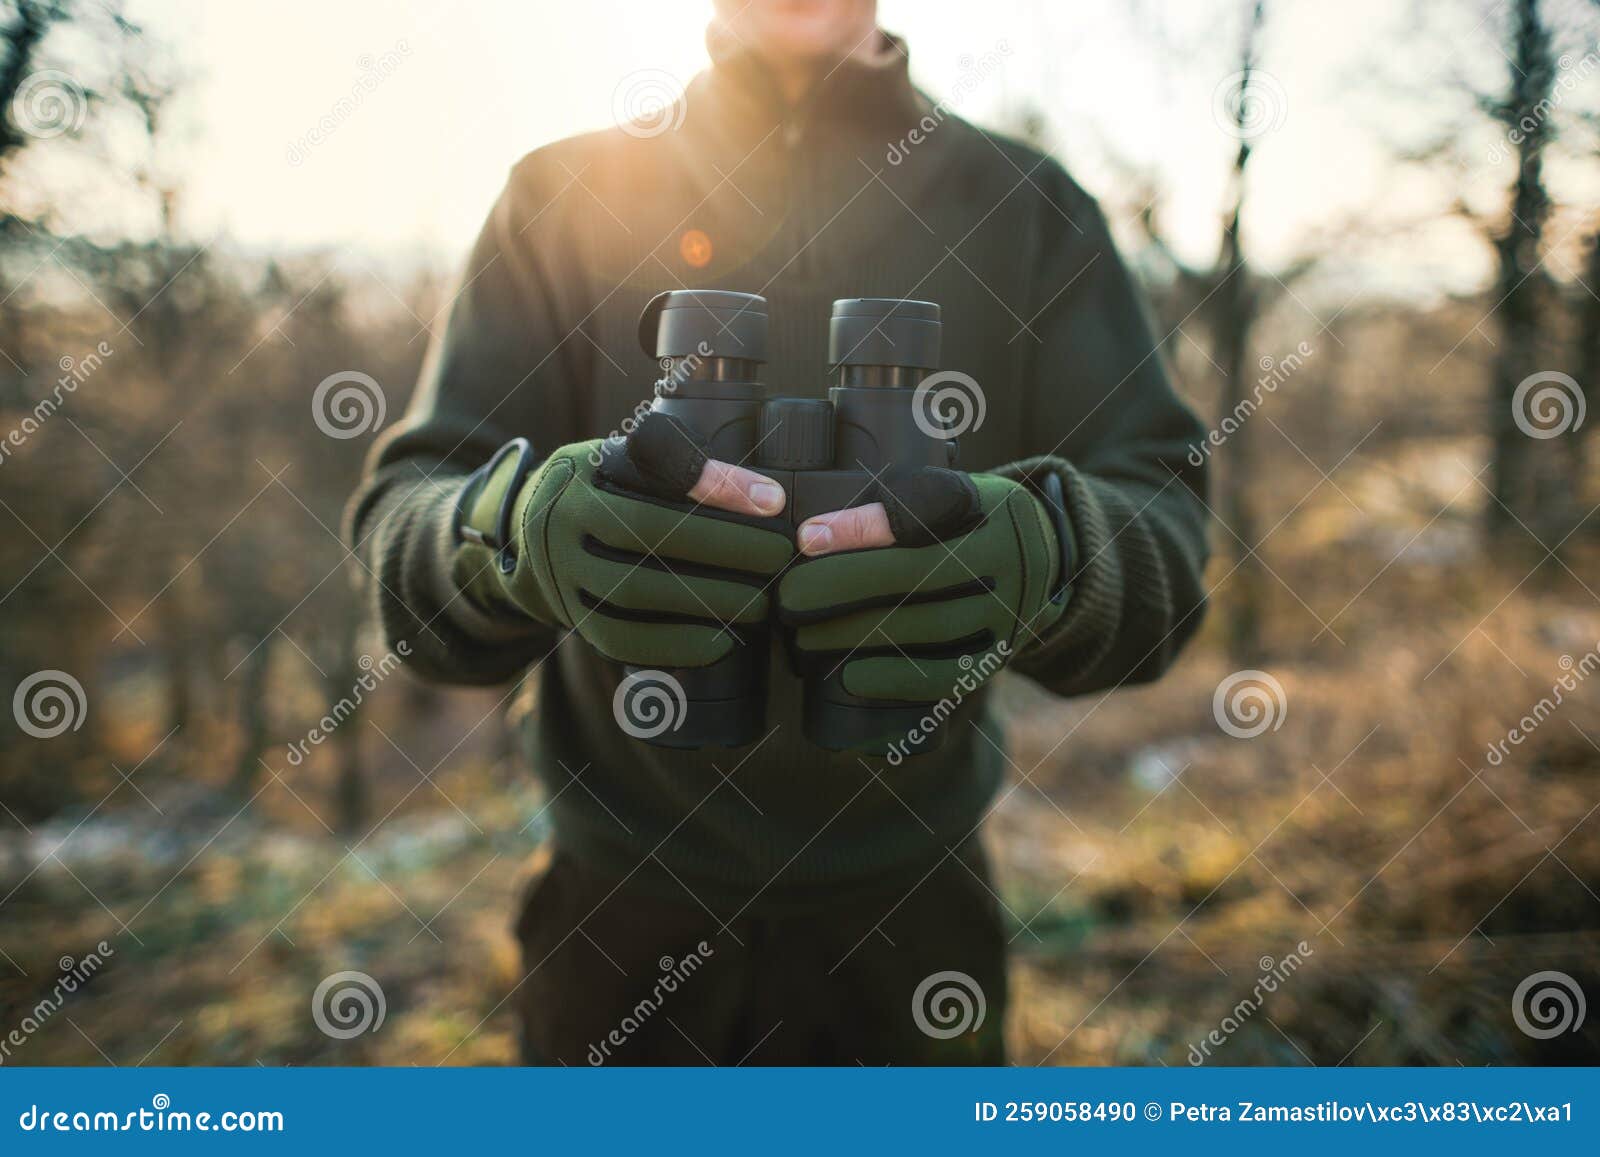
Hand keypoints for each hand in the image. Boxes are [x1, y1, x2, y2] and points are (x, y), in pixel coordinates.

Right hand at [455, 412, 792, 667]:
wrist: (532, 536)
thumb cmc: (604, 489)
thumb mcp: (627, 458)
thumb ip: (681, 463)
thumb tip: (765, 498)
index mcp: (581, 476)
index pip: (654, 477)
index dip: (715, 489)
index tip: (774, 503)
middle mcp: (561, 525)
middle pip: (645, 541)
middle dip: (722, 553)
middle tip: (779, 563)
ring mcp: (561, 576)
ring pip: (633, 594)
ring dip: (705, 602)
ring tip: (760, 605)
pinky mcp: (573, 619)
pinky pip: (622, 640)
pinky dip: (675, 644)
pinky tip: (721, 642)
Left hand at [779, 468, 1068, 701]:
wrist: (1042, 561)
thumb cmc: (967, 522)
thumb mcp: (943, 494)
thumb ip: (889, 507)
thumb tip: (812, 538)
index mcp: (986, 505)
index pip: (921, 511)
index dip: (862, 528)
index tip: (806, 540)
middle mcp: (1006, 556)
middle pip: (918, 575)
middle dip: (843, 588)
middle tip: (789, 600)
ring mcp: (1008, 609)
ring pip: (928, 625)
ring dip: (859, 635)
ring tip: (804, 640)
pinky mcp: (1000, 654)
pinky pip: (947, 673)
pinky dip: (896, 677)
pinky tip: (851, 677)